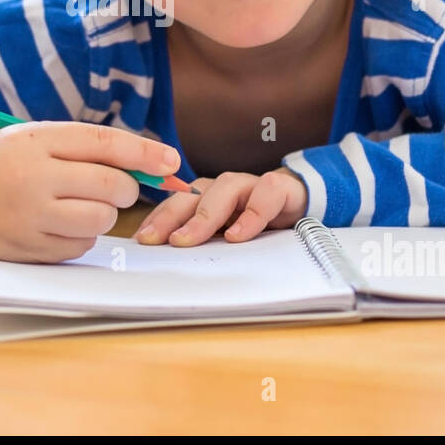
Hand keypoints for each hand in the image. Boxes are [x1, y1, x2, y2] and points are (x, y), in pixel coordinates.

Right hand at [0, 120, 181, 263]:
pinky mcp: (29, 249)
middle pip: (110, 186)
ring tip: (78, 204)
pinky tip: (58, 224)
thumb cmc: (1, 164)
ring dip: (103, 214)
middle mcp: (32, 179)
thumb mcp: (33, 139)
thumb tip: (152, 164)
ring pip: (100, 220)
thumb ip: (85, 147)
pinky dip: (81, 237)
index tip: (172, 162)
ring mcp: (30, 217)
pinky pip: (81, 247)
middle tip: (112, 186)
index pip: (103, 143)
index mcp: (35, 141)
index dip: (144, 152)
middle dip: (124, 188)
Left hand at [134, 166, 308, 246]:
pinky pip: (265, 193)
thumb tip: (166, 260)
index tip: (141, 240)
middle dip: (170, 216)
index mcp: (207, 196)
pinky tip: (237, 236)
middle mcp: (225, 187)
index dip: (158, 218)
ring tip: (187, 240)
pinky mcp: (280, 189)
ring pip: (223, 189)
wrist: (303, 204)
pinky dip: (251, 214)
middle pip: (192, 194)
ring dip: (203, 215)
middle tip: (154, 240)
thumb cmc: (257, 221)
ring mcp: (251, 185)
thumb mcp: (227, 234)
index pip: (176, 202)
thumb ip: (203, 240)